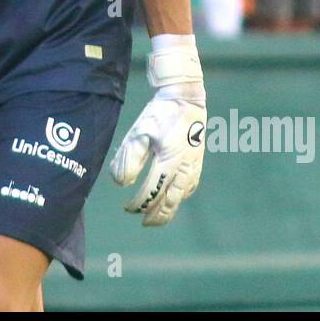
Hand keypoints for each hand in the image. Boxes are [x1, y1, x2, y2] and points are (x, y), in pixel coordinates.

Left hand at [110, 43, 206, 225]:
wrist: (185, 98)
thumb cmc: (159, 114)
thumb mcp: (139, 133)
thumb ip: (129, 159)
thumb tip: (122, 183)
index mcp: (169, 161)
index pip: (152, 192)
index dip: (139, 204)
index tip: (127, 207)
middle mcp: (184, 167)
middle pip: (171, 201)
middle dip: (156, 215)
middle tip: (143, 221)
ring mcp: (194, 165)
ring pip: (182, 196)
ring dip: (169, 209)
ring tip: (157, 217)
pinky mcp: (197, 160)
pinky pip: (191, 186)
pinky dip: (181, 197)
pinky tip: (174, 198)